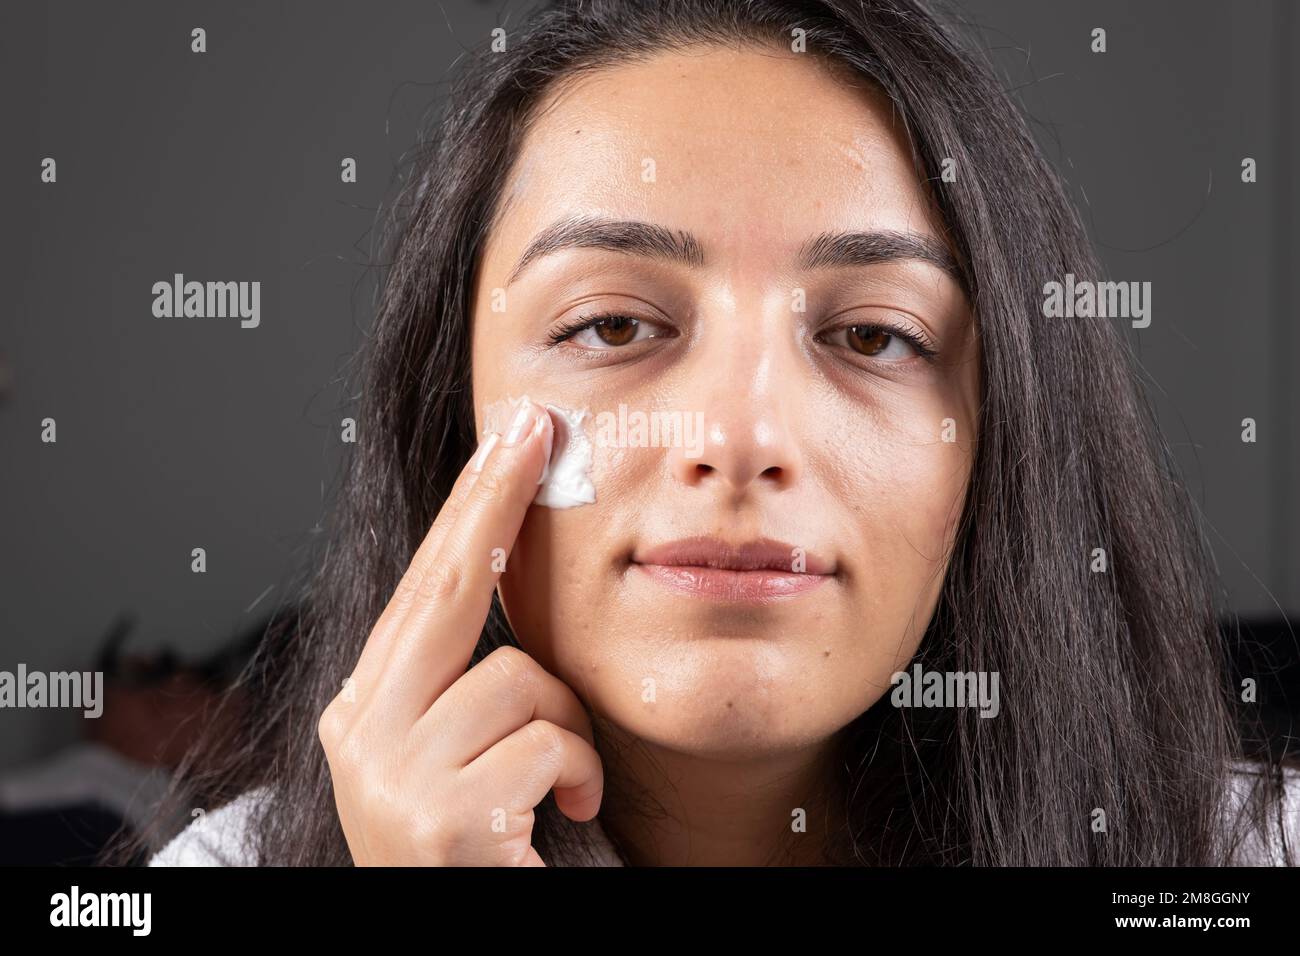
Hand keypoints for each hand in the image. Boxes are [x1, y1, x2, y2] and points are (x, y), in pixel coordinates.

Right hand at [318, 397, 602, 864]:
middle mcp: (360, 734)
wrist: (466, 936)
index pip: (422, 588)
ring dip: (566, 726)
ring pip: (519, 677)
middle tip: (537, 430)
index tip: (509, 440)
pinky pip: (547, 742)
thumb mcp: (460, 755)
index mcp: (365, 711)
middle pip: (443, 588)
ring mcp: (391, 777)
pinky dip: (577, 774)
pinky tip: (562, 815)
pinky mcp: (440, 818)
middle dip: (496, 499)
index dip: (470, 508)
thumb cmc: (485, 848)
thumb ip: (467, 682)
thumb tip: (509, 578)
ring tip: (558, 785)